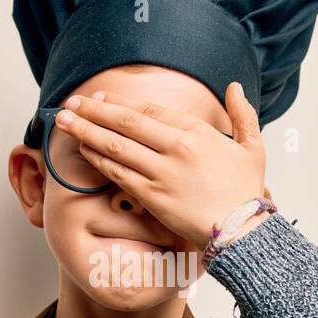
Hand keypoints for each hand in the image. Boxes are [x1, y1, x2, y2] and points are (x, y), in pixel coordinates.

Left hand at [55, 82, 270, 245]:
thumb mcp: (252, 147)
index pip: (149, 109)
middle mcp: (176, 147)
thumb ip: (243, 115)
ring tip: (65, 121)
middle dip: (93, 110)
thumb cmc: (246, 193)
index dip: (119, 102)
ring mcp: (162, 171)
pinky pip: (118, 173)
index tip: (99, 97)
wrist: (242, 230)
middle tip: (71, 103)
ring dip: (86, 130)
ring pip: (116, 145)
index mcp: (196, 132)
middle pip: (126, 122)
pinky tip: (83, 149)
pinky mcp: (152, 196)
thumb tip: (235, 87)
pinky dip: (98, 159)